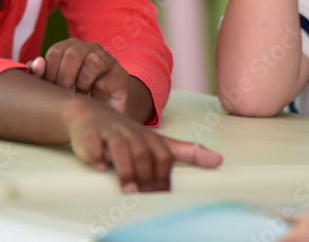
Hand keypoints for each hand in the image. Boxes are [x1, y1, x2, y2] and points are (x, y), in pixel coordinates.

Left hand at [41, 38, 130, 113]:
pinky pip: (104, 82)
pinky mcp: (120, 75)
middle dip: (65, 79)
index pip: (56, 51)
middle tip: (64, 95)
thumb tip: (37, 62)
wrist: (100, 115)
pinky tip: (94, 101)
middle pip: (74, 54)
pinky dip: (95, 96)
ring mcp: (107, 59)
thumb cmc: (73, 97)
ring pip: (93, 62)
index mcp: (70, 46)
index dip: (49, 73)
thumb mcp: (52, 86)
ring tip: (80, 96)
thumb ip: (40, 75)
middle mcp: (90, 48)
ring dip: (82, 85)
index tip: (50, 90)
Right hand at [63, 98, 222, 192]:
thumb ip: (187, 151)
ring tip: (128, 189)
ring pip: (120, 149)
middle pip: (143, 153)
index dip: (164, 175)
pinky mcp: (89, 134)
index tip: (162, 194)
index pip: (163, 155)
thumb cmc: (127, 133)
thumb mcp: (158, 141)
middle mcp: (132, 134)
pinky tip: (101, 168)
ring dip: (125, 170)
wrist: (90, 113)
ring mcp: (110, 133)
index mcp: (149, 138)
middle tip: (144, 195)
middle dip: (146, 175)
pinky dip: (97, 155)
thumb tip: (219, 160)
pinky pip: (93, 143)